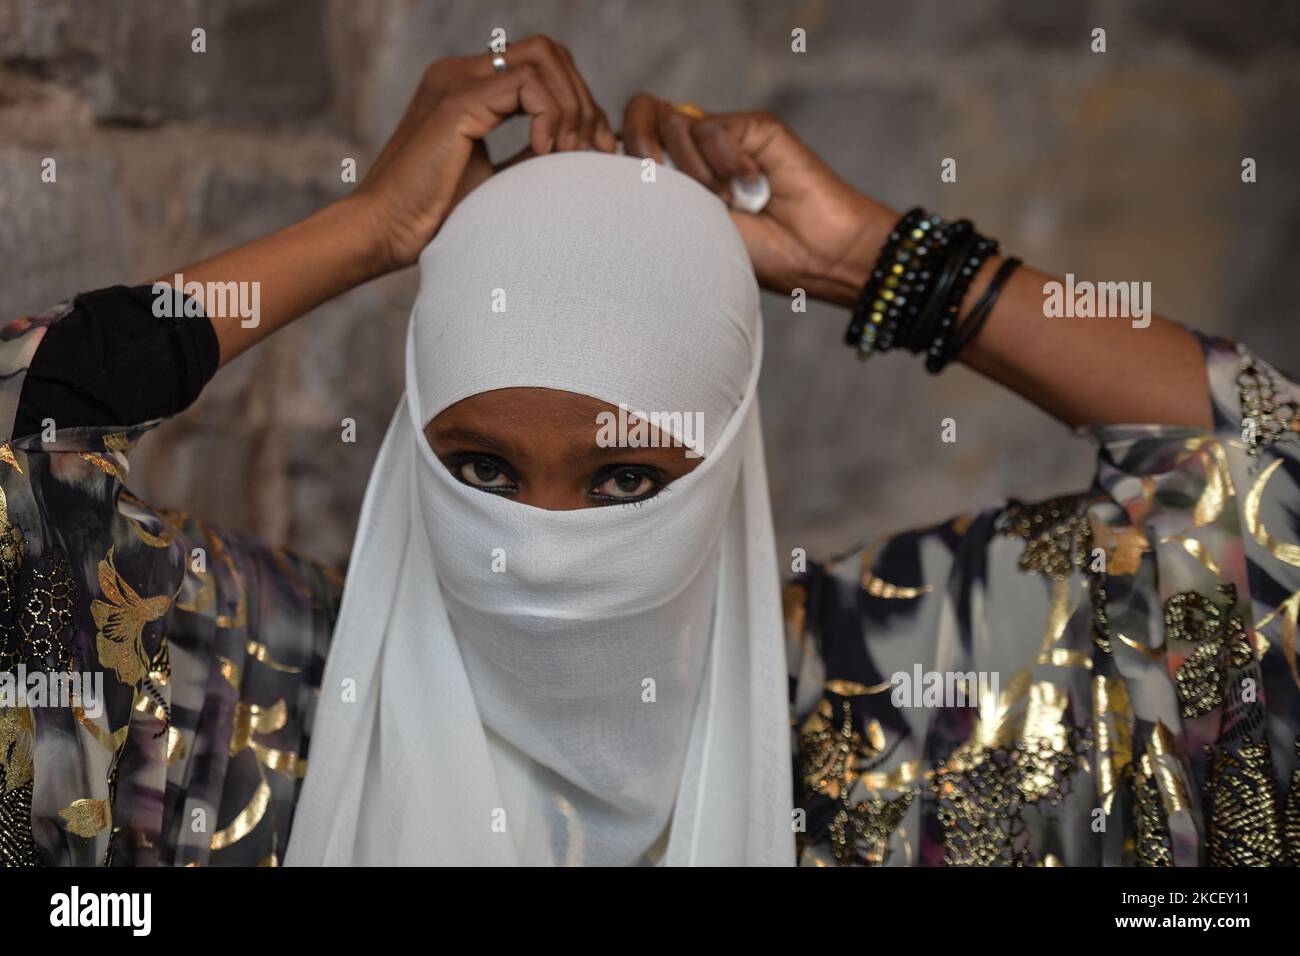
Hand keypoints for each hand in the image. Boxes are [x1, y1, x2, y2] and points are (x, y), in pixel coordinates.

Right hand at [354, 35, 617, 273]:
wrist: (385, 233)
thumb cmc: (435, 216)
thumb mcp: (500, 178)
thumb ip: (532, 151)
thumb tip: (581, 143)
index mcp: (468, 87)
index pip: (543, 66)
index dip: (581, 102)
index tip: (597, 150)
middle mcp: (461, 73)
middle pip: (550, 53)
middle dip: (584, 101)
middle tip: (592, 152)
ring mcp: (456, 82)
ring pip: (543, 57)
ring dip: (571, 106)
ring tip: (568, 154)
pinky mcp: (457, 103)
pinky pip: (526, 84)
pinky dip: (550, 115)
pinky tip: (544, 151)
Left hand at [620, 95, 894, 306]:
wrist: (813, 256)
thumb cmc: (755, 257)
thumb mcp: (690, 231)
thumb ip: (657, 198)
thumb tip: (614, 166)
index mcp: (676, 176)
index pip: (628, 140)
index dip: (620, 153)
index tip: (632, 189)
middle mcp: (697, 151)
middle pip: (641, 111)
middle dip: (639, 144)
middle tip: (659, 179)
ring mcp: (725, 136)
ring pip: (676, 124)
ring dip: (694, 169)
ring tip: (726, 201)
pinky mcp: (754, 126)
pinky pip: (713, 128)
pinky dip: (724, 161)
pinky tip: (751, 186)